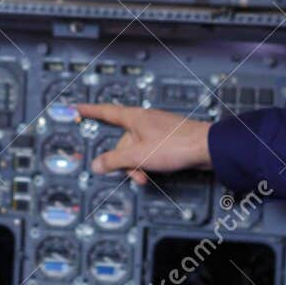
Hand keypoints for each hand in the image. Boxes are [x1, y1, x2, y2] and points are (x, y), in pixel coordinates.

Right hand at [75, 104, 211, 184]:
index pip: (106, 112)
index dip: (91, 110)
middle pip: (122, 141)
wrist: (205, 148)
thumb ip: (114, 160)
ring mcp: (156, 130)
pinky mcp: (167, 140)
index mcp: (134, 118)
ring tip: (146, 176)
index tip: (79, 108)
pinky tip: (155, 171)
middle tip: (132, 172)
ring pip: (135, 150)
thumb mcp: (137, 156)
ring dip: (137, 166)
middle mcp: (144, 121)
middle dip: (124, 161)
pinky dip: (148, 163)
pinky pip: (148, 152)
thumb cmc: (176, 144)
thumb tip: (97, 164)